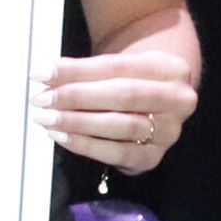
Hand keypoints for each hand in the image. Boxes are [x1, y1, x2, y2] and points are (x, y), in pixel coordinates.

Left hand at [30, 51, 197, 174]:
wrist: (156, 96)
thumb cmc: (129, 75)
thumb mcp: (115, 62)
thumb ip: (85, 69)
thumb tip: (47, 76)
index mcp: (170, 68)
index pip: (116, 66)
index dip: (77, 70)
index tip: (42, 73)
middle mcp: (178, 101)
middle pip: (124, 96)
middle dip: (77, 97)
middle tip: (41, 99)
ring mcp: (169, 132)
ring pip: (123, 127)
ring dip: (79, 124)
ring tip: (48, 119)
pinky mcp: (155, 157)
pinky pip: (120, 154)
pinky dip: (87, 146)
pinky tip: (62, 136)